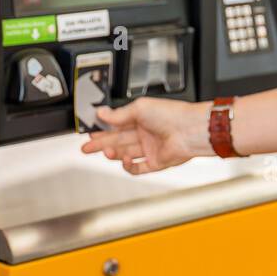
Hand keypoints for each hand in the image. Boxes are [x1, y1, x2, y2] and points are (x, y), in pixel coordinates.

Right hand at [80, 97, 209, 174]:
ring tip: (104, 152)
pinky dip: (128, 166)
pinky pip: (138, 167)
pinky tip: (124, 160)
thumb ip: (118, 114)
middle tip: (86, 147)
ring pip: (125, 153)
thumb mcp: (139, 108)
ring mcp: (151, 148)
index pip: (117, 124)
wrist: (190, 130)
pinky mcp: (156, 162)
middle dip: (100, 144)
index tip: (89, 131)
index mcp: (142, 117)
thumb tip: (101, 113)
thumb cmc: (171, 114)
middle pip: (118, 140)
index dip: (103, 129)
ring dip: (113, 154)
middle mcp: (146, 133)